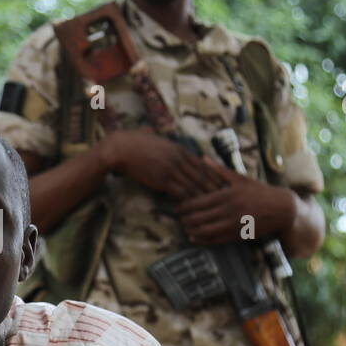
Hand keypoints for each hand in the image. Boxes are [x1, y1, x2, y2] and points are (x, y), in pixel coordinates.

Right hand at [101, 128, 226, 200]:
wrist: (120, 149)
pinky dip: (188, 201)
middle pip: (202, 175)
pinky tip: (193, 208)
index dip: (213, 175)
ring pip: (194, 185)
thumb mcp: (155, 138)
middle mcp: (178, 158)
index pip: (202, 164)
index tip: (222, 183)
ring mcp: (171, 169)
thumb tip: (161, 137)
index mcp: (179, 149)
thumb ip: (162, 142)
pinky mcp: (162, 180)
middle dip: (214, 187)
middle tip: (224, 198)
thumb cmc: (133, 143)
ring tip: (212, 206)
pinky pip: (180, 192)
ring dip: (203, 197)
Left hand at [175, 167, 295, 244]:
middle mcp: (229, 210)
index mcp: (227, 195)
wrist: (282, 208)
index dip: (184, 207)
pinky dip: (203, 240)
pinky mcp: (239, 235)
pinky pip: (216, 240)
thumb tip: (203, 158)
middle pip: (199, 218)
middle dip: (185, 220)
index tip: (177, 208)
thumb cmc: (259, 192)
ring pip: (205, 231)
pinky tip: (195, 238)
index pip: (198, 203)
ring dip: (192, 231)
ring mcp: (234, 224)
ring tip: (184, 228)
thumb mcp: (240, 179)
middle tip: (177, 219)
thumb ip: (219, 170)